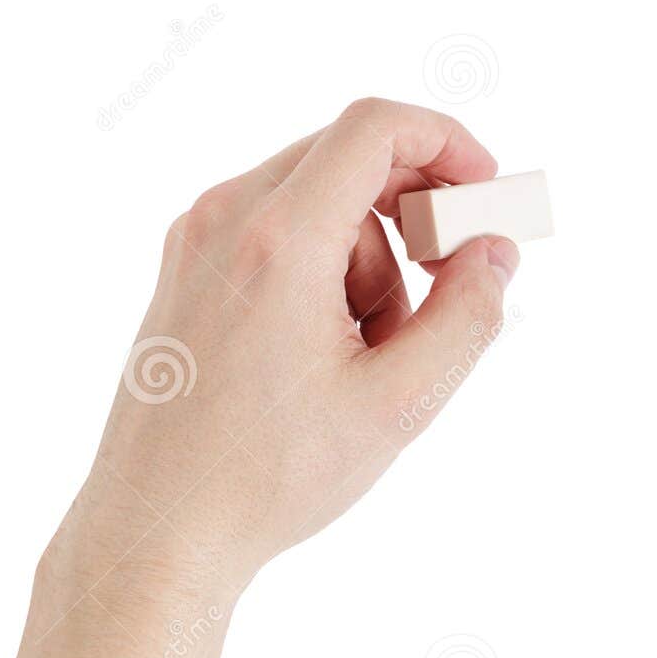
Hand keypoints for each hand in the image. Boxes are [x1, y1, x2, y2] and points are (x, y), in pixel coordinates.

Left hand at [51, 98, 518, 600]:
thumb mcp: (398, 403)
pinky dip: (326, 271)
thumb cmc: (270, 475)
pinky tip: (331, 353)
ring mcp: (196, 241)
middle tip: (451, 283)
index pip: (376, 129)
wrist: (161, 528)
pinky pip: (278, 234)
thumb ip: (467, 317)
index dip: (448, 143)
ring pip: (318, 202)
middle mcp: (226, 219)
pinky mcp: (187, 270)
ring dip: (370, 258)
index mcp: (278, 240)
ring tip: (372, 355)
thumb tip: (495, 252)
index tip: (486, 192)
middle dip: (414, 214)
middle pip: (349, 159)